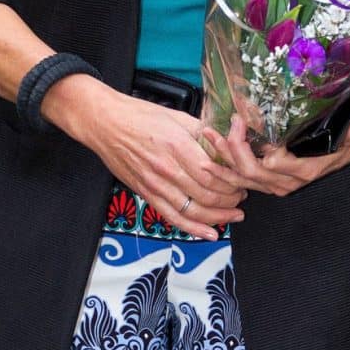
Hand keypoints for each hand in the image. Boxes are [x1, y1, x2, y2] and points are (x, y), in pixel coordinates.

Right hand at [44, 78, 245, 240]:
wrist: (105, 124)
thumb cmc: (139, 116)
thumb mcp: (177, 116)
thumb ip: (204, 133)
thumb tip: (229, 145)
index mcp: (177, 145)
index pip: (213, 173)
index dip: (233, 181)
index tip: (244, 180)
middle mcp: (166, 169)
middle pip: (207, 194)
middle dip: (230, 199)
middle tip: (242, 196)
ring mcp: (155, 185)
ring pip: (193, 211)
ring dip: (218, 216)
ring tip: (233, 214)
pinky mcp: (147, 194)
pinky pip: (173, 217)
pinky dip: (194, 228)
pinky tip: (210, 233)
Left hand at [212, 43, 349, 198]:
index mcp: (337, 153)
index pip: (295, 171)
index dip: (267, 159)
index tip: (248, 132)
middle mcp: (320, 166)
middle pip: (270, 181)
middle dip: (238, 161)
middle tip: (220, 133)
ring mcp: (305, 166)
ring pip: (261, 182)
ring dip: (231, 165)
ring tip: (209, 141)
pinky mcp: (293, 160)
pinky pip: (260, 174)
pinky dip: (238, 165)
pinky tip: (219, 147)